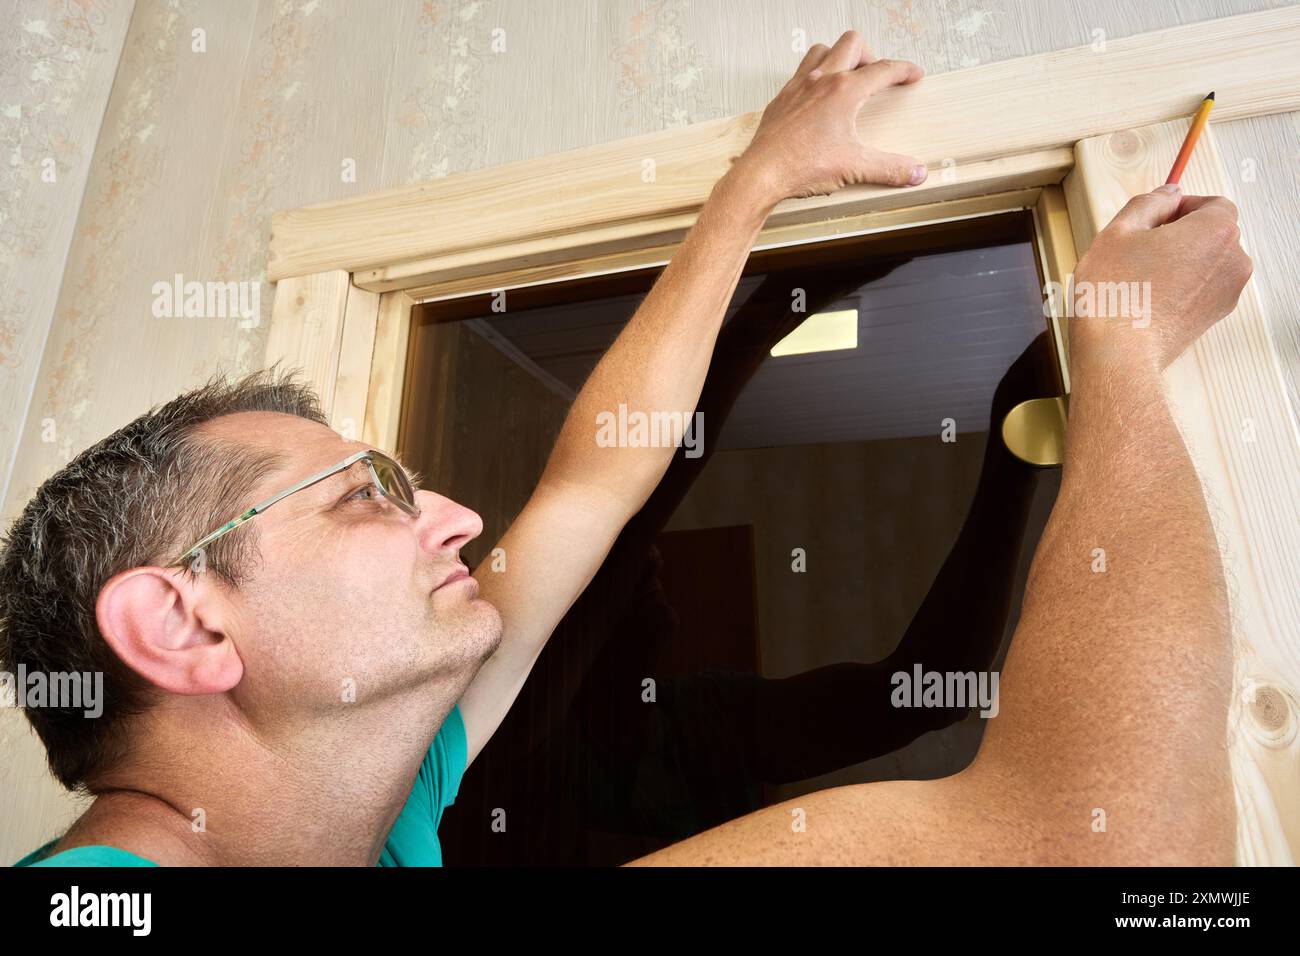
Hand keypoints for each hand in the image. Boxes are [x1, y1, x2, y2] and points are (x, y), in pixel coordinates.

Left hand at [731, 30, 926, 203]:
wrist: (762, 173)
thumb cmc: (800, 166)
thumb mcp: (855, 168)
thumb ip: (889, 168)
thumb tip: (914, 172)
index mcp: (843, 91)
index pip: (883, 70)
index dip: (904, 70)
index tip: (912, 74)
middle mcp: (820, 81)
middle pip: (852, 44)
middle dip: (871, 54)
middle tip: (877, 74)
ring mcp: (798, 87)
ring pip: (822, 50)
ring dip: (838, 56)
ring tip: (847, 76)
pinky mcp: (782, 99)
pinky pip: (800, 73)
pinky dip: (814, 75)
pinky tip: (816, 95)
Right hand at [1070, 185, 1252, 371]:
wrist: (1119, 354)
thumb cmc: (1116, 295)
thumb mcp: (1118, 232)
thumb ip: (1148, 203)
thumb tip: (1167, 195)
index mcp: (1215, 230)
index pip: (1212, 203)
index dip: (1181, 207)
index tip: (1154, 219)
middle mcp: (1232, 259)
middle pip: (1212, 232)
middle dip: (1180, 234)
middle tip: (1140, 248)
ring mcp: (1227, 291)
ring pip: (1207, 261)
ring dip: (1181, 261)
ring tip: (1142, 276)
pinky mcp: (1215, 316)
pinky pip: (1203, 287)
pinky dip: (1182, 285)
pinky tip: (1149, 296)